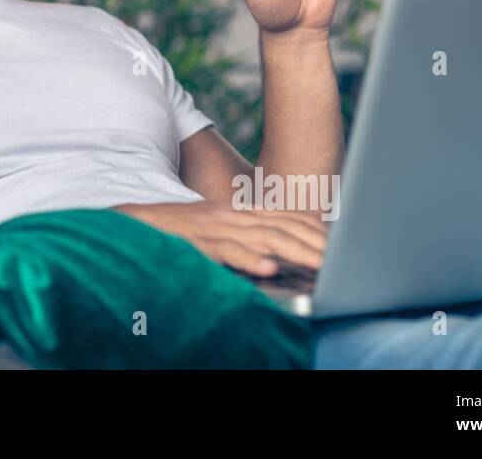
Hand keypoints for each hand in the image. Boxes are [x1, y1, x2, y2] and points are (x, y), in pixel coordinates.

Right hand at [114, 201, 326, 276]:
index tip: (342, 243)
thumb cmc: (182, 232)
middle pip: (283, 227)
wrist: (138, 222)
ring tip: (321, 265)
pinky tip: (268, 269)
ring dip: (294, 251)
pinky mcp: (200, 242)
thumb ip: (249, 237)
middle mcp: (234, 215)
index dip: (316, 229)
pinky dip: (249, 259)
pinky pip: (228, 250)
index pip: (287, 217)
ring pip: (264, 237)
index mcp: (241, 212)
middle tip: (343, 259)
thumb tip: (279, 255)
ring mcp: (217, 227)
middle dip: (315, 243)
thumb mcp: (221, 229)